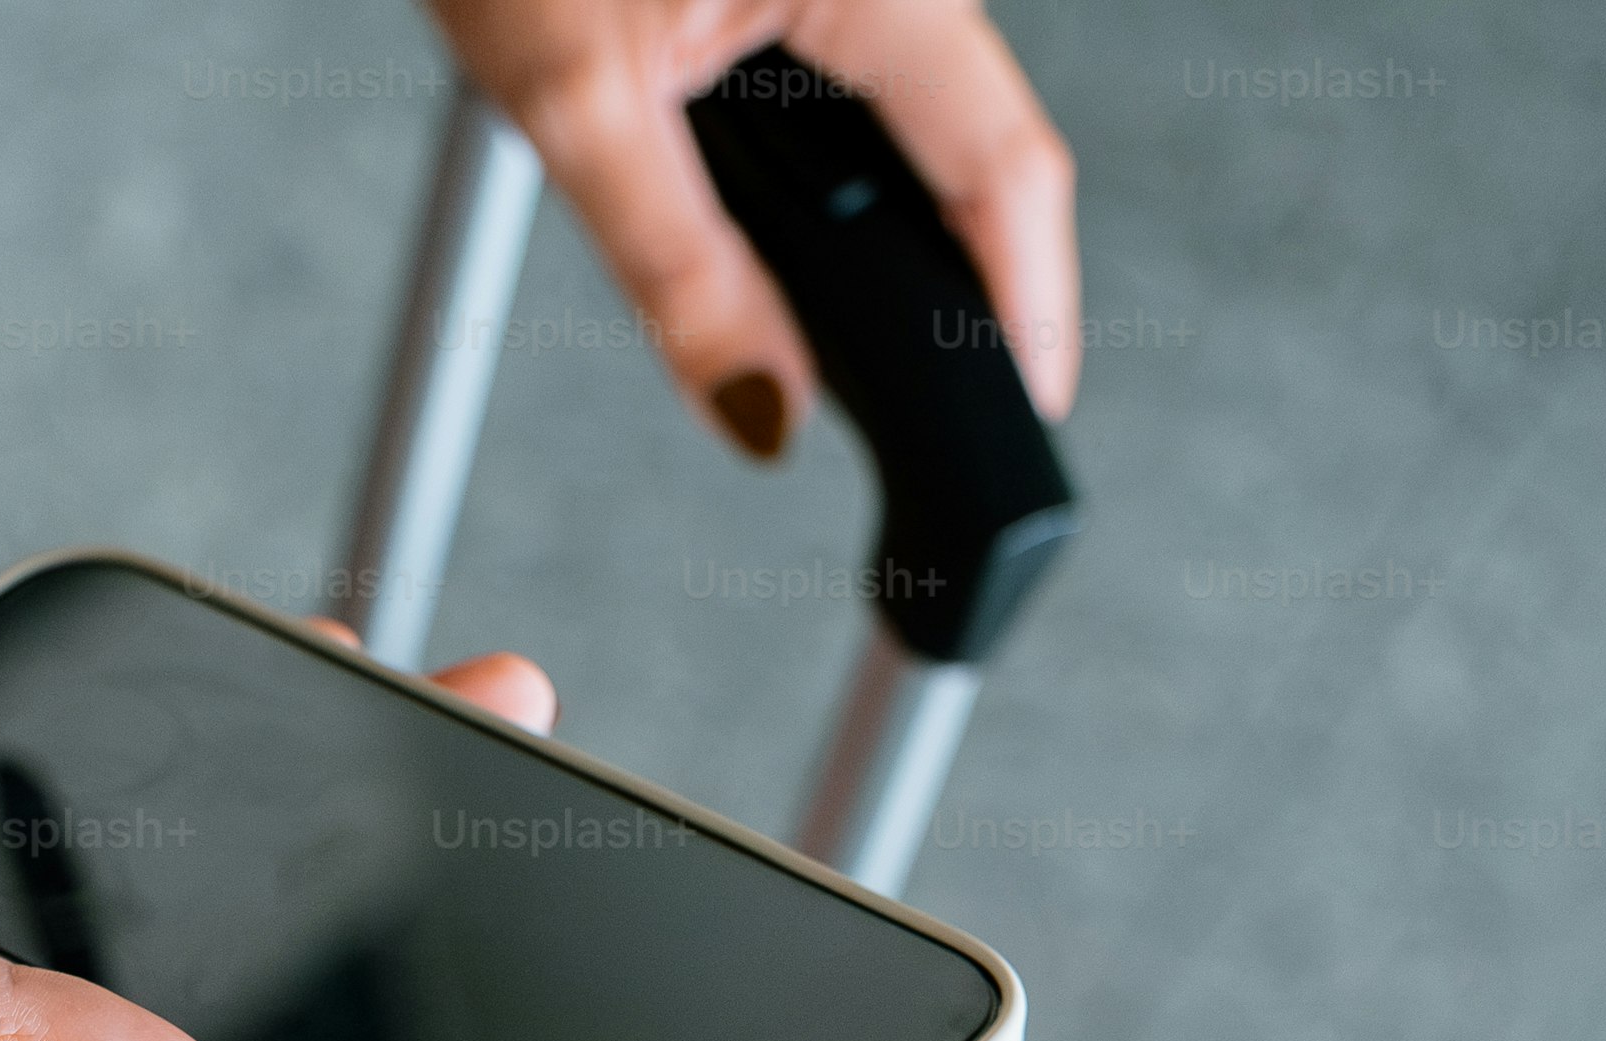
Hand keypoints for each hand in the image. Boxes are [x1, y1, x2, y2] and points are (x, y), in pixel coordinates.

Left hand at [417, 0, 1079, 451]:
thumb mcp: (575, 101)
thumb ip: (677, 270)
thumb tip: (762, 405)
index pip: (1004, 160)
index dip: (1029, 303)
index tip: (1026, 402)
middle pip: (979, 140)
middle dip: (960, 275)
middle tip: (940, 397)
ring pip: (931, 107)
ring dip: (905, 220)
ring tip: (879, 328)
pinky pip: (872, 69)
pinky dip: (851, 160)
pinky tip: (806, 220)